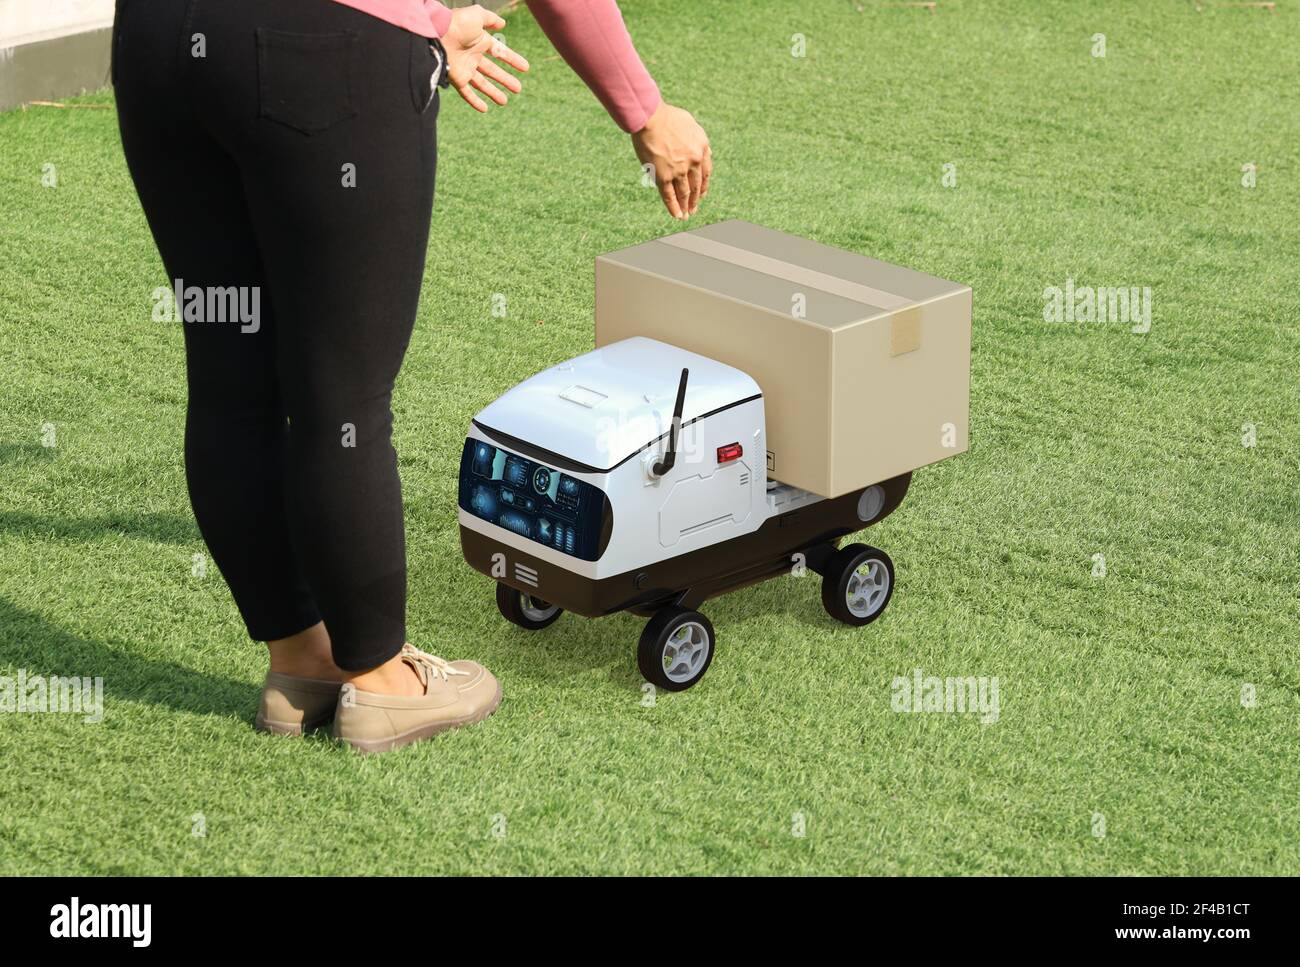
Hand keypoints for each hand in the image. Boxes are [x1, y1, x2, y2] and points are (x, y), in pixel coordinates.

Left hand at [443, 4, 529, 112]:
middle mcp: (473, 56)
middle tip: (518, 89)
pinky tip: (485, 109)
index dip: (513, 60)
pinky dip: (475, 102)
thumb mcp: (477, 16)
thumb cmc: (457, 24)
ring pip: (482, 84)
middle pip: (493, 71)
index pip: (500, 53)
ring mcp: (465, 69)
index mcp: (479, 42)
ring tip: (504, 102)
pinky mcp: (457, 79)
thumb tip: (503, 24)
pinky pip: (467, 93)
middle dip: (505, 80)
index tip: (525, 68)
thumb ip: (491, 19)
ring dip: (493, 93)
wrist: (437, 35)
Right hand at [631, 101, 711, 219]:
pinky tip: (676, 215)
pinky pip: (669, 195)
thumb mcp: (692, 124)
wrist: (651, 118)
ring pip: (684, 193)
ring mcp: (679, 170)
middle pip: (696, 186)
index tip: (701, 194)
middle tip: (694, 209)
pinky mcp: (663, 176)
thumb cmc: (668, 117)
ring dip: (686, 206)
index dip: (703, 186)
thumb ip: (700, 140)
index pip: (705, 173)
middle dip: (695, 199)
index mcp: (701, 149)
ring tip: (686, 215)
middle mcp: (693, 162)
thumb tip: (707, 152)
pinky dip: (673, 207)